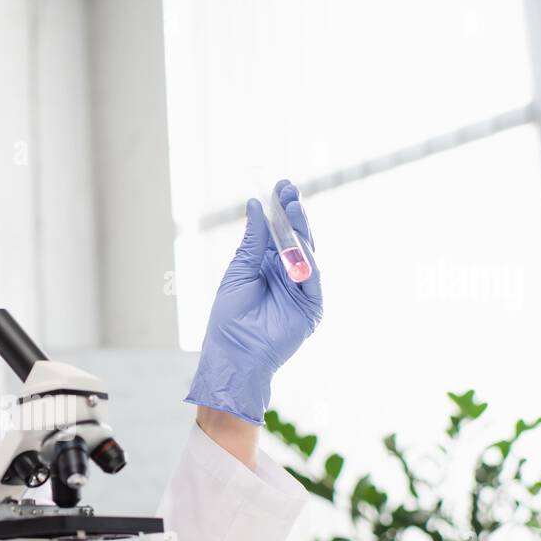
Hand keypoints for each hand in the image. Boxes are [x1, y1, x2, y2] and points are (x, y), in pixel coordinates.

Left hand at [186, 179, 322, 424]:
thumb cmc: (228, 320)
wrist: (233, 355)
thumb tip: (256, 205)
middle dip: (295, 213)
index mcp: (267, 265)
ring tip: (292, 208)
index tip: (281, 185)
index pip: (280, 231)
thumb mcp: (239, 272)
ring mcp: (301, 289)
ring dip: (301, 230)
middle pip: (297, 237)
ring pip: (307, 253)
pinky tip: (299, 242)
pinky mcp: (311, 306)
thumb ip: (252, 241)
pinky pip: (312, 277)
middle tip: (289, 191)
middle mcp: (287, 273)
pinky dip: (307, 260)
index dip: (282, 208)